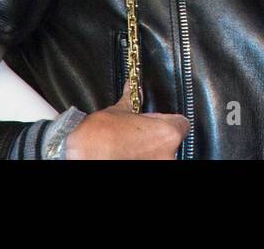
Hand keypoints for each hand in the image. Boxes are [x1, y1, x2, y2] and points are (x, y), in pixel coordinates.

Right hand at [65, 78, 190, 158]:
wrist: (83, 154)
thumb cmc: (101, 135)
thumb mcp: (119, 111)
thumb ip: (131, 100)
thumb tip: (132, 88)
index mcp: (168, 134)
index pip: (181, 124)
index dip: (166, 121)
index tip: (154, 123)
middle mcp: (168, 155)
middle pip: (171, 142)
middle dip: (156, 138)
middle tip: (138, 136)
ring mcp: (158, 167)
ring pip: (160, 156)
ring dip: (149, 152)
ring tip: (130, 148)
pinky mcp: (146, 176)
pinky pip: (149, 163)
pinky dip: (140, 160)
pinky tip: (126, 156)